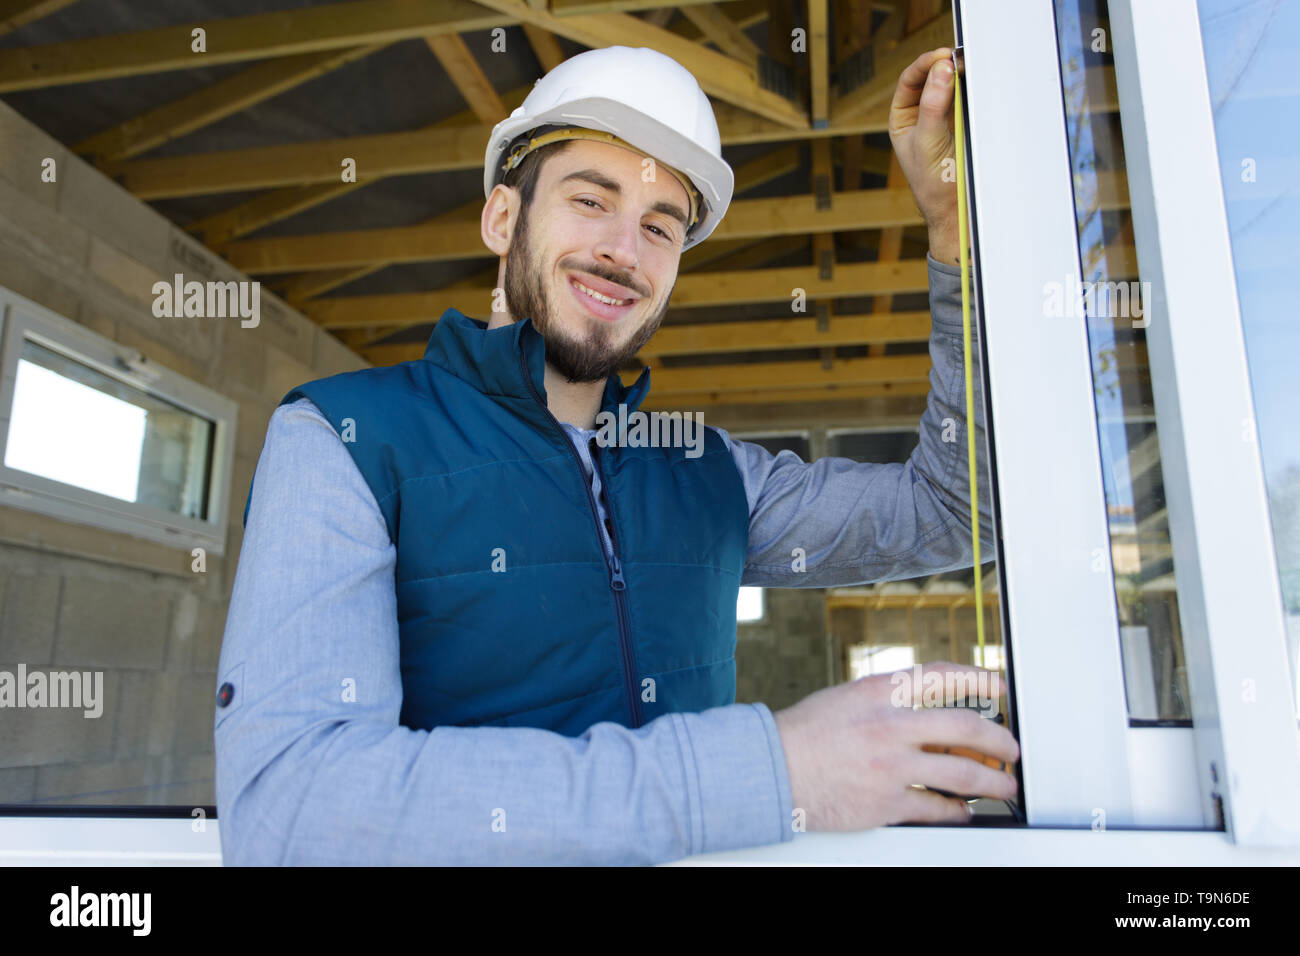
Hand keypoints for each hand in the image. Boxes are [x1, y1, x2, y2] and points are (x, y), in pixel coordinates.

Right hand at [772, 662, 1018, 829]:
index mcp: (880, 692)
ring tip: (1004, 785)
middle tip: (1011, 749)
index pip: (944, 677)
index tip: (998, 687)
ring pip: (962, 775)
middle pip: (966, 729)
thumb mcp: (847, 699)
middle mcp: (891, 725)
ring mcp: (891, 766)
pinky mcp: (887, 803)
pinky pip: (937, 808)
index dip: (979, 681)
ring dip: (992, 782)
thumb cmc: (803, 734)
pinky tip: (964, 811)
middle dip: (1000, 741)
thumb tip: (932, 715)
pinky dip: (957, 811)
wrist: (771, 770)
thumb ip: (888, 703)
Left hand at [888, 47, 961, 265]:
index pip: (910, 81)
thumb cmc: (934, 184)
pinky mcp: (966, 124)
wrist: (957, 210)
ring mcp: (946, 118)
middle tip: (960, 58)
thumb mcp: (929, 143)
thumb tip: (941, 70)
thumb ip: (933, 107)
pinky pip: (969, 100)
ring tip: (970, 68)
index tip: (941, 56)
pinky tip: (979, 84)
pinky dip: (974, 90)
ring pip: (952, 87)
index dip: (924, 65)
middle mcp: (922, 114)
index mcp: (903, 118)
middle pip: (932, 78)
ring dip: (961, 76)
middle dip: (945, 66)